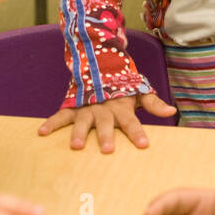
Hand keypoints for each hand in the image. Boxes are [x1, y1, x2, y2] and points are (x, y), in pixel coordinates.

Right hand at [38, 92, 176, 151]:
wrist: (100, 64)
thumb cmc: (122, 86)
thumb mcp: (140, 92)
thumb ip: (153, 103)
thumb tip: (172, 111)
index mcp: (121, 107)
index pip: (131, 122)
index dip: (137, 133)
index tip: (144, 145)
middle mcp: (103, 109)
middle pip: (105, 124)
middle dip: (105, 136)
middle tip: (107, 150)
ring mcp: (86, 107)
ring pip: (82, 121)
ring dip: (78, 133)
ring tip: (76, 146)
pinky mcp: (72, 106)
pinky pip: (61, 115)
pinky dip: (51, 123)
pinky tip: (42, 133)